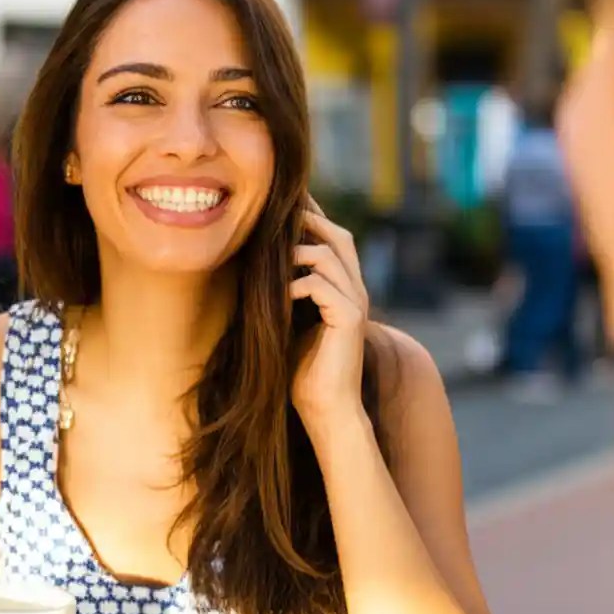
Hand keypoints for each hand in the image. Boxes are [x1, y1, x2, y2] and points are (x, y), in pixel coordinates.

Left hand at [290, 197, 369, 427]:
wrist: (326, 410)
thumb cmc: (304, 371)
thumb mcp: (290, 322)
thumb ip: (286, 293)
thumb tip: (257, 265)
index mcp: (344, 289)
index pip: (334, 240)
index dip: (313, 218)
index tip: (285, 203)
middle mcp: (356, 291)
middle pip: (339, 236)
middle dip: (310, 220)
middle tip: (279, 213)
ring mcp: (356, 303)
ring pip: (331, 255)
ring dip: (298, 252)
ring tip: (273, 257)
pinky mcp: (350, 319)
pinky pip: (321, 285)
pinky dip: (297, 284)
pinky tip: (280, 295)